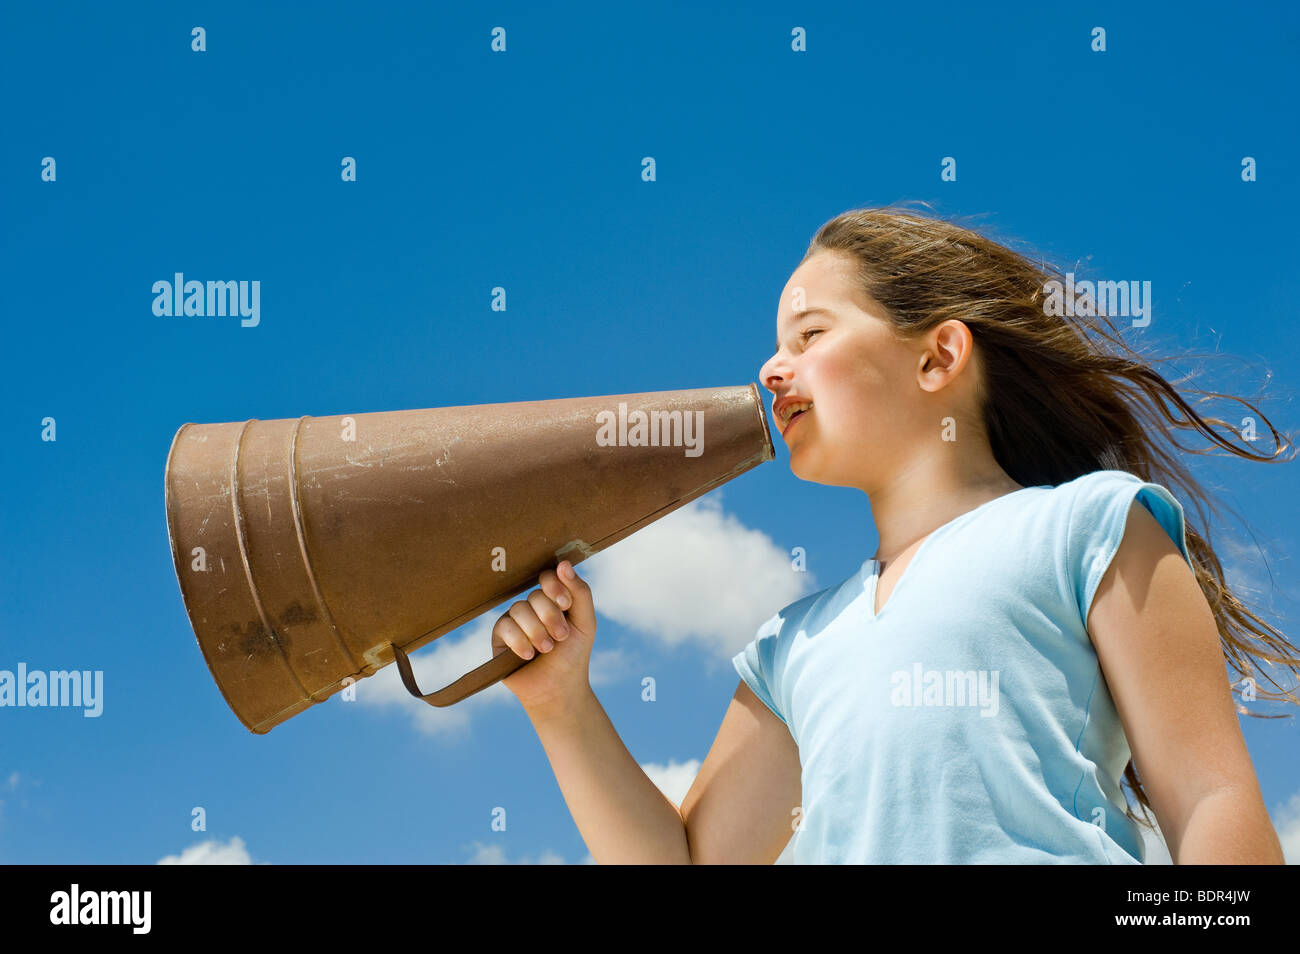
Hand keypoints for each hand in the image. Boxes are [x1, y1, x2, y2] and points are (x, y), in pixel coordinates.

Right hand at [492, 560, 596, 714]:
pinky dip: (519, 641)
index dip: (555, 587)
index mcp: (552, 599)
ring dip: (537, 631)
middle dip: (551, 617)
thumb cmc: (574, 654)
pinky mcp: (500, 637)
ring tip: (547, 649)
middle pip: (535, 596)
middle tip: (562, 637)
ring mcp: (515, 620)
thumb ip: (580, 592)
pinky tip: (528, 655)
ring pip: (519, 609)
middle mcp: (532, 607)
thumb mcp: (585, 622)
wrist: (559, 689)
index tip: (566, 604)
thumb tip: (563, 563)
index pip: (548, 577)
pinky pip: (504, 626)